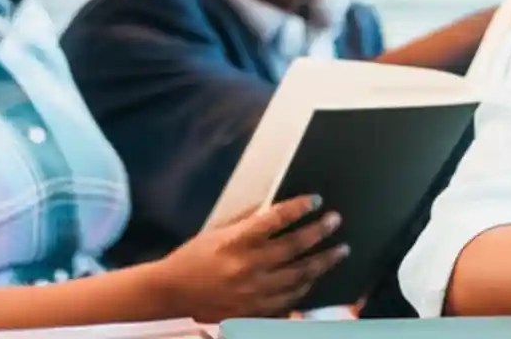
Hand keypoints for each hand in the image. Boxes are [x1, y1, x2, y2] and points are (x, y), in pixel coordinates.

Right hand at [151, 195, 348, 321]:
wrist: (170, 295)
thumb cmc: (194, 258)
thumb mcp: (219, 233)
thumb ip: (248, 224)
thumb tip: (280, 212)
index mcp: (236, 242)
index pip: (275, 219)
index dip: (299, 207)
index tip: (316, 200)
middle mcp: (248, 266)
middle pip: (294, 247)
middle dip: (319, 232)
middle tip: (336, 220)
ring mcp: (253, 291)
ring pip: (298, 275)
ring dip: (322, 261)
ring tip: (340, 251)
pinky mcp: (254, 311)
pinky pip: (288, 299)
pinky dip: (305, 287)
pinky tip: (315, 277)